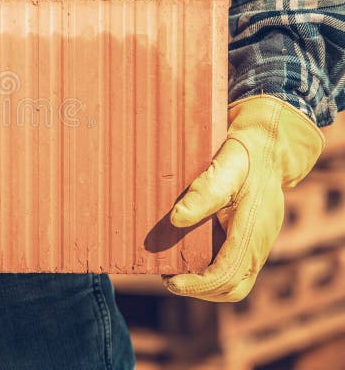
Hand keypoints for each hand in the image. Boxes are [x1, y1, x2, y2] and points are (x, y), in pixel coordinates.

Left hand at [163, 95, 323, 301]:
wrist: (268, 147)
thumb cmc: (245, 154)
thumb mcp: (227, 164)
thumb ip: (205, 190)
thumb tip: (176, 218)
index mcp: (253, 230)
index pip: (227, 274)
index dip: (198, 284)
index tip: (171, 280)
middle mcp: (258, 243)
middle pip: (232, 288)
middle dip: (200, 290)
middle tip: (169, 279)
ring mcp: (256, 244)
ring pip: (234, 282)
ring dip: (205, 284)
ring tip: (175, 272)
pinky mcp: (250, 240)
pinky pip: (234, 268)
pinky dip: (211, 272)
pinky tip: (189, 259)